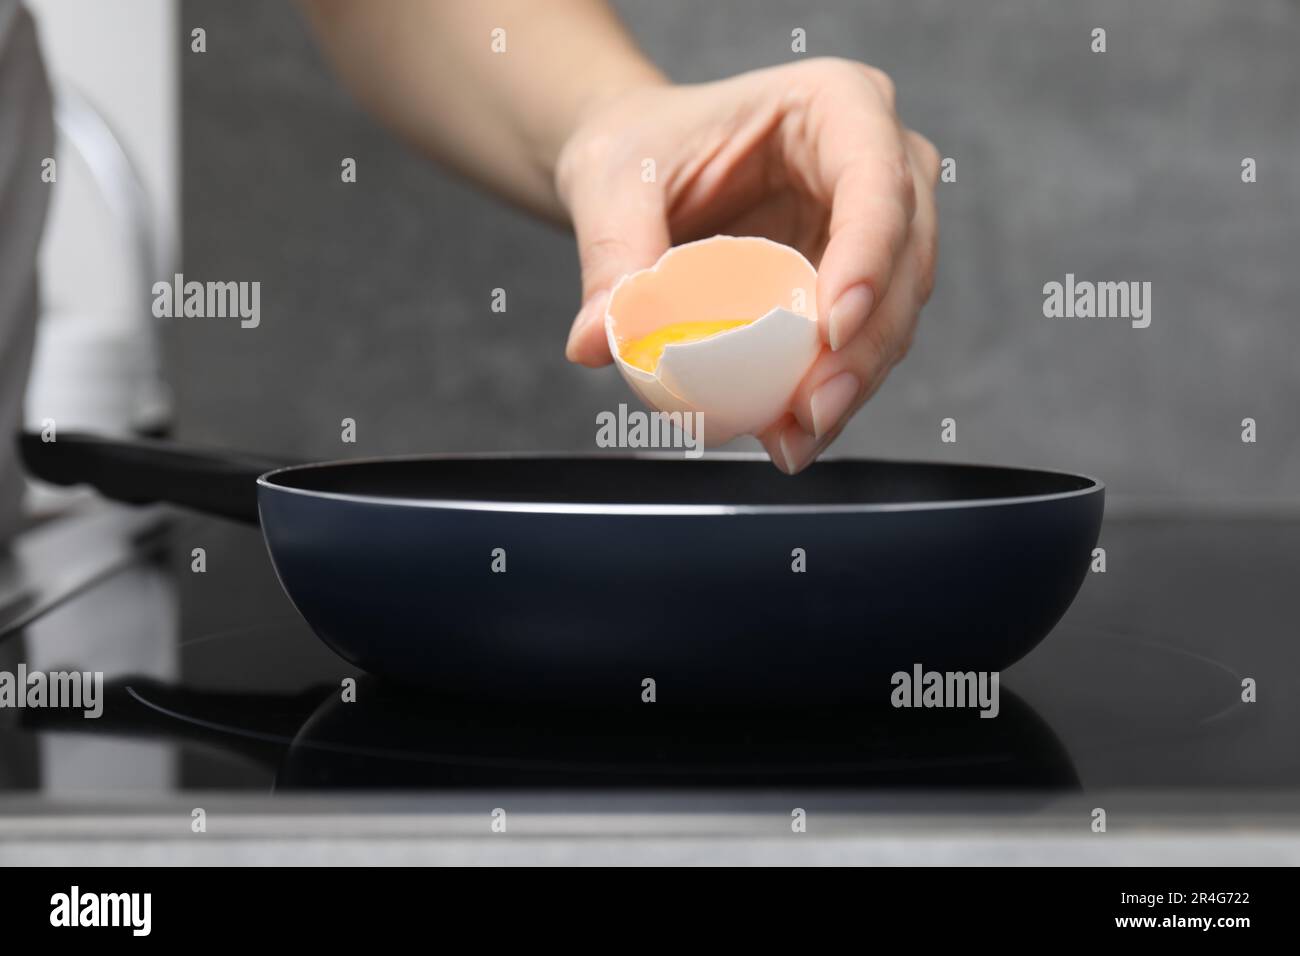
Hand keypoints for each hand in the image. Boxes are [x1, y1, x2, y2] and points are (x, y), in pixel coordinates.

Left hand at [556, 57, 939, 472]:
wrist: (640, 172)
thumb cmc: (637, 151)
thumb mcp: (611, 186)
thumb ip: (610, 258)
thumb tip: (595, 343)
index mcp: (833, 105)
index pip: (877, 178)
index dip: (869, 256)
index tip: (831, 329)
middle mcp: (878, 159)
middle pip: (903, 257)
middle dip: (865, 346)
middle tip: (811, 411)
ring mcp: (877, 226)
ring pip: (895, 312)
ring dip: (853, 384)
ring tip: (795, 438)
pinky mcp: (857, 282)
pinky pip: (861, 343)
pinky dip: (831, 392)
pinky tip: (790, 435)